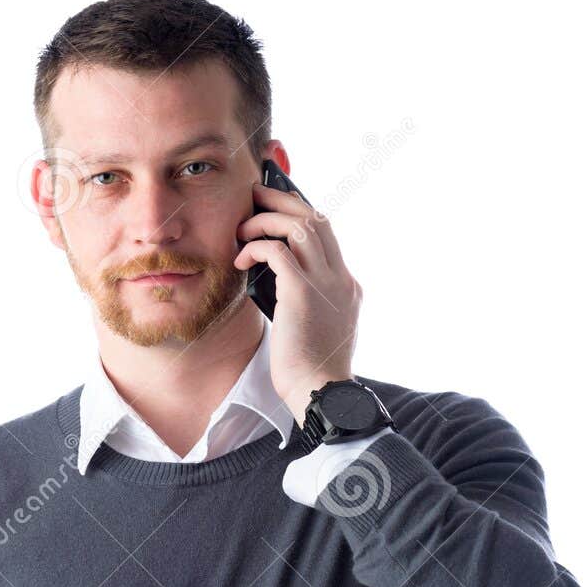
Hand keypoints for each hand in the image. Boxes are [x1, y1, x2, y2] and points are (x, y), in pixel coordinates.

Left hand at [232, 179, 362, 423]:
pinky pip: (277, 250)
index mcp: (347, 286)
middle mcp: (341, 278)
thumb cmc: (311, 369)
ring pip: (299, 225)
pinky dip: (256, 247)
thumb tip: (278, 281)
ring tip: (242, 228)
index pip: (327, 233)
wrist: (320, 392)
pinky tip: (240, 259)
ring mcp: (325, 283)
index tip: (276, 207)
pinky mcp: (302, 293)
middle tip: (255, 194)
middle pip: (316, 217)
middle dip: (282, 200)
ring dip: (266, 220)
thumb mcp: (317, 326)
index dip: (299, 213)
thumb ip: (307, 299)